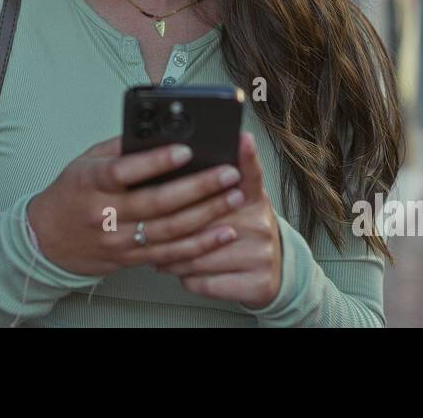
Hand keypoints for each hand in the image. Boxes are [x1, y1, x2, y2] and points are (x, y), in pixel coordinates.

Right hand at [26, 135, 250, 276]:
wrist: (46, 239)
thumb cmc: (71, 193)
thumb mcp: (86, 161)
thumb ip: (121, 148)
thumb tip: (159, 131)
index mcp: (92, 182)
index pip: (125, 171)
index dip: (156, 161)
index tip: (186, 150)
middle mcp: (105, 213)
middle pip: (157, 202)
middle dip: (198, 187)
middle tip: (228, 173)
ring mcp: (119, 240)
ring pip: (170, 230)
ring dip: (207, 214)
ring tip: (234, 197)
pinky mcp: (131, 259)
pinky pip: (171, 254)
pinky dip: (200, 245)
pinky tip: (223, 232)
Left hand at [153, 133, 282, 309]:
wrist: (273, 273)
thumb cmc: (243, 232)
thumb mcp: (237, 204)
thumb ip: (213, 189)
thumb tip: (172, 167)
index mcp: (253, 198)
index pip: (250, 173)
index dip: (246, 156)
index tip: (242, 138)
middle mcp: (261, 222)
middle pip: (206, 220)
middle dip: (174, 226)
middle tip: (149, 225)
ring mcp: (261, 254)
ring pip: (200, 255)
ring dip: (172, 257)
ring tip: (158, 252)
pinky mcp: (257, 283)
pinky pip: (205, 281)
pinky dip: (186, 278)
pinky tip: (180, 271)